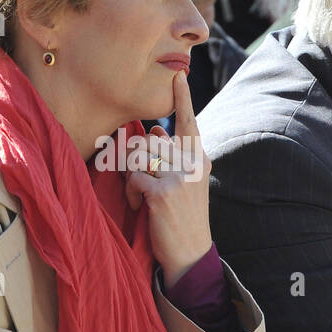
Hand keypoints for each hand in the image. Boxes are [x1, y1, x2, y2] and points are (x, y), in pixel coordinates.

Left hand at [124, 73, 212, 288]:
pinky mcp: (162, 194)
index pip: (190, 123)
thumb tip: (155, 131)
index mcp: (200, 159)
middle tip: (138, 181)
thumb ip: (173, 157)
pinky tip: (141, 208)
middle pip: (149, 141)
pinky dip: (131, 193)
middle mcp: (192, 164)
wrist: (191, 255)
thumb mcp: (185, 184)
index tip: (178, 76)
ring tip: (140, 196)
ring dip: (131, 177)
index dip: (182, 98)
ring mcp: (178, 178)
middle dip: (134, 159)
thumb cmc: (184, 219)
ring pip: (138, 157)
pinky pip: (133, 179)